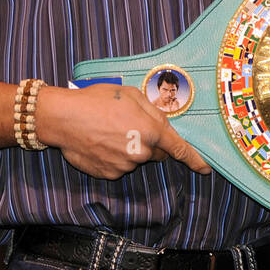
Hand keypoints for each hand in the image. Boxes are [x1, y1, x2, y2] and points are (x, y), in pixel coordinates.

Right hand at [36, 83, 212, 179]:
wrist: (64, 118)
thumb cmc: (98, 101)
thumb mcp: (131, 95)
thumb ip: (153, 111)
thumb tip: (164, 125)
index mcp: (151, 131)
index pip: (179, 149)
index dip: (194, 159)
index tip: (205, 168)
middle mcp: (141, 153)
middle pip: (156, 153)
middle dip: (151, 142)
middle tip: (130, 125)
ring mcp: (124, 166)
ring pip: (137, 159)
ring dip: (131, 148)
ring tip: (109, 131)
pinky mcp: (109, 174)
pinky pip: (120, 165)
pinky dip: (115, 156)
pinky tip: (101, 142)